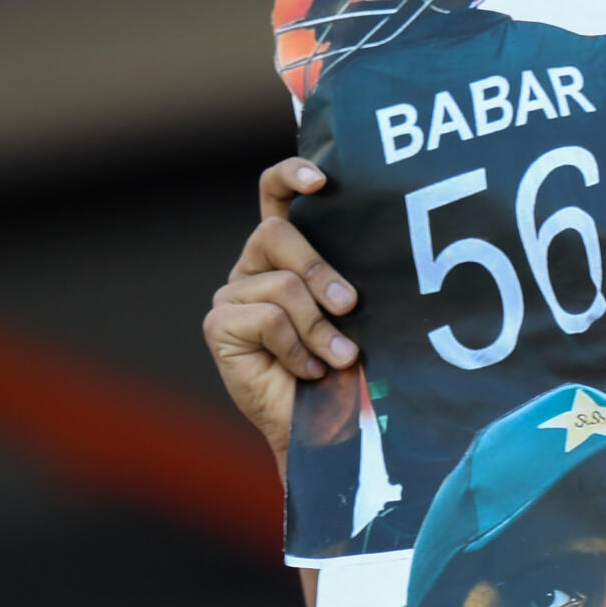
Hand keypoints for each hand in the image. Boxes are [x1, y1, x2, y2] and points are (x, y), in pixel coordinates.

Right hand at [203, 158, 357, 462]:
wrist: (329, 430)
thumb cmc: (350, 369)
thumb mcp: (357, 316)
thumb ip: (353, 279)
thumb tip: (385, 247)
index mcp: (288, 255)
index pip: (274, 197)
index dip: (289, 176)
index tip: (321, 180)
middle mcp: (255, 268)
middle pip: (275, 234)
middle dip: (320, 270)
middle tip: (351, 305)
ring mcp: (233, 296)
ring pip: (280, 285)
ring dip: (319, 326)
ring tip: (340, 358)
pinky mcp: (220, 327)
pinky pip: (266, 318)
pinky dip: (297, 348)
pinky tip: (308, 371)